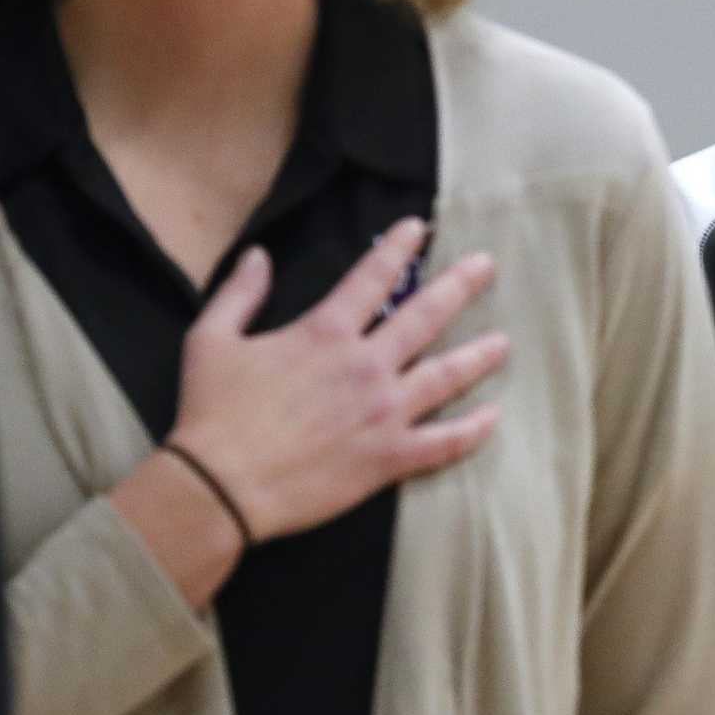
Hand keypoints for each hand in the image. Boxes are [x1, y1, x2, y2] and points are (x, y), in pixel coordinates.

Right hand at [169, 218, 508, 542]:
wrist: (220, 487)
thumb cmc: (212, 412)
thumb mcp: (211, 339)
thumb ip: (239, 293)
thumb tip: (258, 255)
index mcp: (325, 333)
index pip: (373, 277)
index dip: (398, 247)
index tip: (419, 227)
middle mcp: (365, 365)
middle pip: (426, 316)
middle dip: (460, 285)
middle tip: (487, 265)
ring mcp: (383, 413)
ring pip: (446, 375)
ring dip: (479, 356)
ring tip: (503, 343)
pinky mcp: (388, 458)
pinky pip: (443, 443)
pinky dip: (472, 430)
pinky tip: (492, 417)